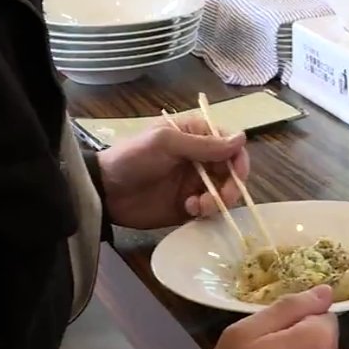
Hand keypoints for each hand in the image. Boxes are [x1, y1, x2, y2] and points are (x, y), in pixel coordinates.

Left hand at [96, 113, 248, 228]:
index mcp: (197, 136)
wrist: (105, 192)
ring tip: (196, 207)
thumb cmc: (132, 158)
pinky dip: (207, 212)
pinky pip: (211, 210)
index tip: (237, 175)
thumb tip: (242, 138)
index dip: (239, 160)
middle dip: (231, 187)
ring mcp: (196, 183)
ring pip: (225, 193)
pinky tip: (189, 210)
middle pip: (233, 172)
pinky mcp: (189, 206)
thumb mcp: (166, 144)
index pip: (231, 144)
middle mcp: (201, 159)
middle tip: (218, 199)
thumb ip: (204, 144)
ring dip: (218, 201)